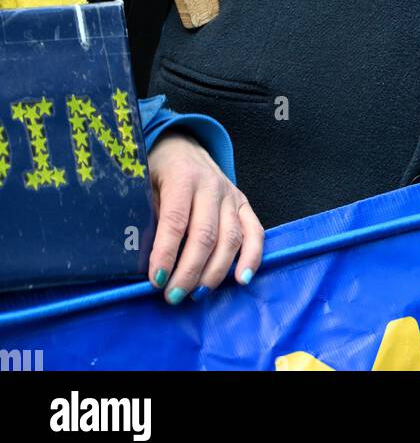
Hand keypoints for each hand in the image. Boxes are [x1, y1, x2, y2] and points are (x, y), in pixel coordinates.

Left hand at [147, 133, 263, 304]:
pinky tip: (242, 279)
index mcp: (182, 176)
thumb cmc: (158, 171)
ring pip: (230, 238)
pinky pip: (255, 232)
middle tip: (172, 296)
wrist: (183, 146)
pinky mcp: (244, 204)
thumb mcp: (143, 185)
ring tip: (195, 295)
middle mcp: (211, 185)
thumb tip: (140, 261)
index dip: (165, 253)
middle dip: (188, 271)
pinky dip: (252, 257)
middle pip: (205, 235)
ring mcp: (231, 195)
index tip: (155, 280)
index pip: (175, 220)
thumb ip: (146, 216)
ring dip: (214, 272)